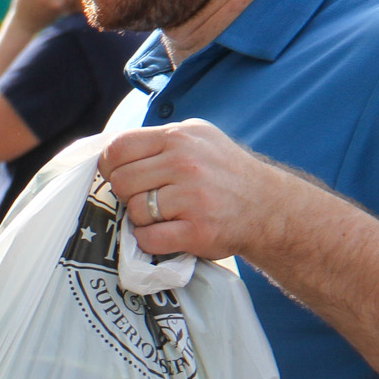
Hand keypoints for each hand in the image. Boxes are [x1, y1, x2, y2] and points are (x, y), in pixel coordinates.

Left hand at [98, 119, 293, 261]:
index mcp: (180, 137)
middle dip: (126, 195)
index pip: (118, 148)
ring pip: (133, 210)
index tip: (119, 177)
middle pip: (121, 181)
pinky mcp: (197, 230)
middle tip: (147, 200)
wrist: (270, 207)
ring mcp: (193, 197)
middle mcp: (186, 162)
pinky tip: (167, 233)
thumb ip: (158, 142)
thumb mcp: (197, 139)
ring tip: (165, 216)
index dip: (110, 166)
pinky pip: (148, 238)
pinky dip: (150, 241)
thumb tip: (109, 154)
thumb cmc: (224, 173)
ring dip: (142, 219)